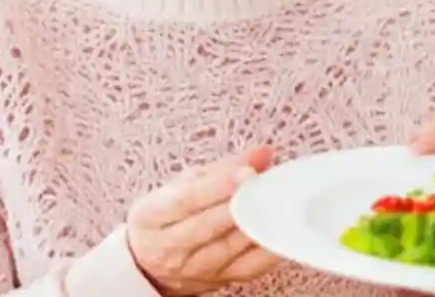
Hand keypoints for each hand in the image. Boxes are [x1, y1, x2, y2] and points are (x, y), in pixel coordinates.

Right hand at [126, 147, 280, 295]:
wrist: (152, 266)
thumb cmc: (165, 220)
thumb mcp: (180, 186)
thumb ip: (221, 169)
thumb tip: (259, 154)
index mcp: (153, 216)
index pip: (187, 199)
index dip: (219, 184)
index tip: (247, 169)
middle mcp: (172, 248)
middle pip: (210, 225)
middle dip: (243, 201)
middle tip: (268, 180)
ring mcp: (198, 268)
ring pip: (234, 246)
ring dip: (260, 220)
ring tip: (280, 197)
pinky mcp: (223, 280)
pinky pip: (253, 264)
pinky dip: (270, 244)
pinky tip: (282, 225)